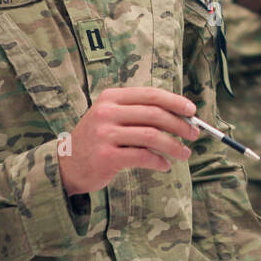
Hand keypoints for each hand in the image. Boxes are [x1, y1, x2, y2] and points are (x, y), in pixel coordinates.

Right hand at [58, 86, 198, 195]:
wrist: (66, 166)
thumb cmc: (97, 141)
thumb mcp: (112, 117)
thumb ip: (139, 113)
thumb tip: (180, 116)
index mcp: (111, 98)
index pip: (150, 94)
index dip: (175, 102)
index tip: (192, 111)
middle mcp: (106, 112)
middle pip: (154, 114)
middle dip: (180, 124)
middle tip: (194, 134)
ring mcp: (105, 134)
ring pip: (152, 136)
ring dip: (174, 145)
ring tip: (185, 153)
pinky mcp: (106, 156)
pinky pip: (142, 156)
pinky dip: (159, 161)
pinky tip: (164, 165)